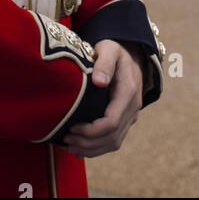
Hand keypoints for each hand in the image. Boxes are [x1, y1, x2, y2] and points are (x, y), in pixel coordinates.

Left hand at [59, 40, 143, 158]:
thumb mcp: (109, 50)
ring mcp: (131, 115)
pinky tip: (80, 149)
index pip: (111, 123)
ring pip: (114, 143)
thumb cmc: (114, 50)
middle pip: (112, 138)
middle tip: (65, 140)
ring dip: (91, 149)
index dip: (90, 131)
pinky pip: (114, 140)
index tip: (71, 128)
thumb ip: (104, 63)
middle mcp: (133, 107)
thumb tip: (99, 81)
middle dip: (87, 143)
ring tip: (70, 146)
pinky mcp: (126, 120)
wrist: (130, 53)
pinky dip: (97, 148)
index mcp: (128, 92)